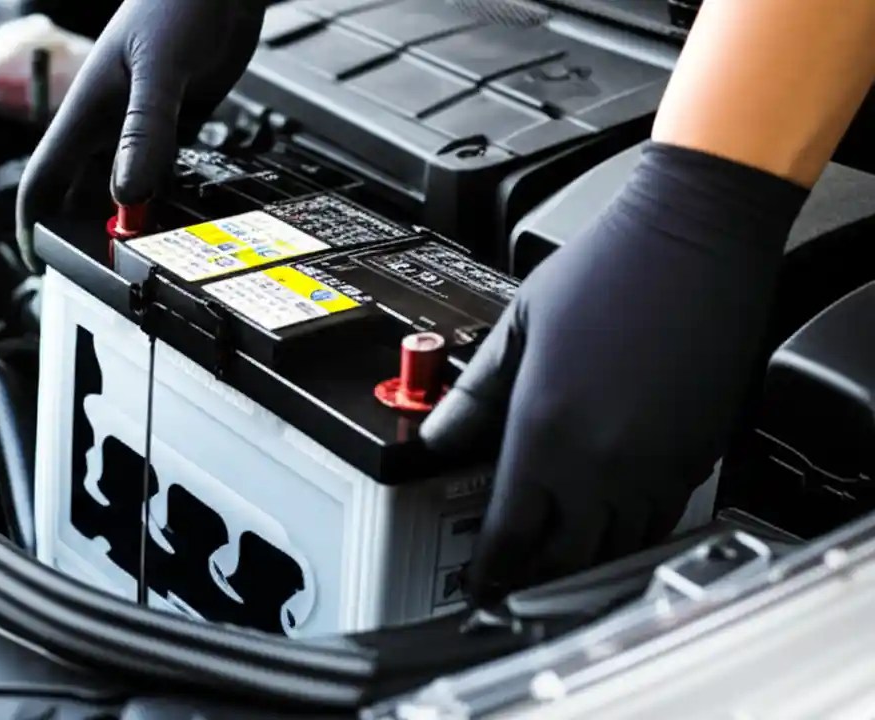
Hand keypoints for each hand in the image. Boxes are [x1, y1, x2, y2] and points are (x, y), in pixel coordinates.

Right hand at [16, 0, 267, 270]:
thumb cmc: (179, 3)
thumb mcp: (159, 69)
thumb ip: (145, 132)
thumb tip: (127, 195)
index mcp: (86, 111)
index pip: (43, 179)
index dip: (34, 225)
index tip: (41, 263)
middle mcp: (108, 124)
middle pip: (84, 193)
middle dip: (90, 231)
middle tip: (111, 269)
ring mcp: (142, 125)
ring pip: (126, 187)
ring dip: (135, 218)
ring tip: (151, 255)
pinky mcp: (176, 122)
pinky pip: (165, 171)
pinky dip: (171, 196)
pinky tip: (187, 218)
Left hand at [420, 144, 807, 604]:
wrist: (694, 239)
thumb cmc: (609, 268)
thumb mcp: (520, 326)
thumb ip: (475, 393)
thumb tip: (438, 434)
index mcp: (546, 430)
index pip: (511, 531)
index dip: (492, 568)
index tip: (480, 583)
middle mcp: (602, 461)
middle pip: (563, 554)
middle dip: (533, 574)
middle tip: (515, 578)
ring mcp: (655, 464)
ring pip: (615, 547)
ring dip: (584, 558)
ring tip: (559, 557)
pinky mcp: (695, 455)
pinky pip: (659, 519)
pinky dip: (631, 532)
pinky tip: (613, 520)